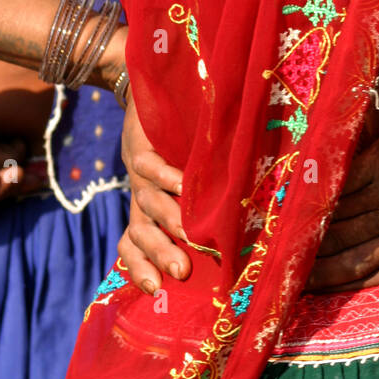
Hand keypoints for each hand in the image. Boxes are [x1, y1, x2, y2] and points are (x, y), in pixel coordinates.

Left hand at [116, 93, 190, 294]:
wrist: (151, 88)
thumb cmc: (181, 141)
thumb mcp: (189, 177)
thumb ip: (206, 203)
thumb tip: (246, 234)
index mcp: (147, 208)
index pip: (131, 244)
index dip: (138, 266)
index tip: (155, 290)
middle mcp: (140, 193)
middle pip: (140, 232)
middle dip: (159, 253)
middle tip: (181, 272)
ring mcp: (138, 171)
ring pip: (145, 202)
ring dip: (167, 218)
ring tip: (189, 232)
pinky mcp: (139, 144)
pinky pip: (147, 165)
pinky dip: (165, 176)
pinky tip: (184, 184)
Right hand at [307, 74, 378, 289]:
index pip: (373, 263)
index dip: (340, 276)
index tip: (316, 285)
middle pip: (347, 244)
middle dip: (317, 259)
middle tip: (290, 268)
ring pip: (340, 217)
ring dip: (312, 230)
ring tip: (287, 239)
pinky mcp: (378, 160)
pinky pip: (342, 183)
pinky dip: (320, 193)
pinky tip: (299, 201)